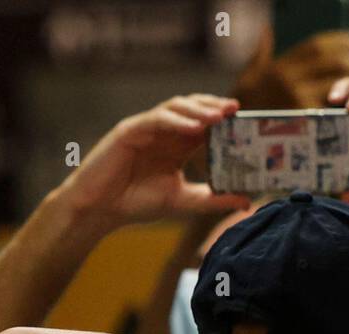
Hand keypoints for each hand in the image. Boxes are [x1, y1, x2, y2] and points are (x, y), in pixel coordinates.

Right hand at [58, 94, 250, 229]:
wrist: (101, 210)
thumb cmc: (137, 203)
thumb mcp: (184, 201)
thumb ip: (213, 200)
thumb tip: (247, 202)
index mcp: (177, 146)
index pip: (206, 126)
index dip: (225, 122)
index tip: (247, 121)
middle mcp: (164, 133)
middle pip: (194, 110)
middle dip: (215, 107)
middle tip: (236, 109)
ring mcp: (147, 128)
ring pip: (176, 108)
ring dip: (199, 110)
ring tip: (219, 116)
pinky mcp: (130, 130)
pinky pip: (156, 119)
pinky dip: (176, 121)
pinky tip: (193, 127)